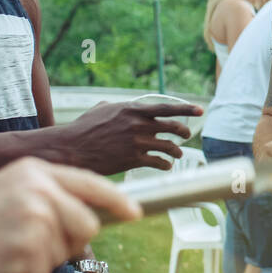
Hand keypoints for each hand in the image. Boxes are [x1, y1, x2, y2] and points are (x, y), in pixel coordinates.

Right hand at [0, 158, 139, 272]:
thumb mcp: (10, 187)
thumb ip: (49, 196)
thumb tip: (88, 220)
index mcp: (37, 172)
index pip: (92, 184)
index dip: (117, 200)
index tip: (135, 213)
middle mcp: (41, 192)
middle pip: (87, 226)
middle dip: (69, 242)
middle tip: (32, 244)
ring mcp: (35, 221)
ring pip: (65, 253)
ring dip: (40, 261)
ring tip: (6, 249)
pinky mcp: (26, 251)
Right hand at [62, 100, 202, 174]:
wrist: (72, 148)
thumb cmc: (83, 128)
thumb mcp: (101, 110)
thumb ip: (117, 107)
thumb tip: (121, 106)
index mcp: (132, 109)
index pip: (166, 108)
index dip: (186, 109)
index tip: (200, 110)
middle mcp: (137, 124)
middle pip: (172, 127)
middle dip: (183, 132)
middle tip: (186, 135)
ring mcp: (136, 142)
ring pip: (168, 146)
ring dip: (176, 151)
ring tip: (177, 154)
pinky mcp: (133, 159)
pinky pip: (158, 162)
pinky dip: (165, 164)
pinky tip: (166, 166)